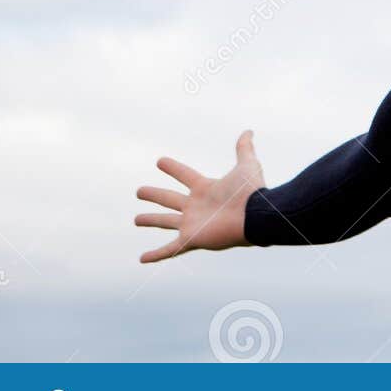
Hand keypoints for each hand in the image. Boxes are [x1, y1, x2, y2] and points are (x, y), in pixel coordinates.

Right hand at [135, 130, 264, 262]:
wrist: (254, 216)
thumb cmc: (250, 191)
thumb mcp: (246, 165)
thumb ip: (244, 148)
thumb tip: (248, 131)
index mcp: (205, 188)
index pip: (185, 175)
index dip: (173, 168)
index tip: (160, 161)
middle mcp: (196, 206)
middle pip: (169, 198)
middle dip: (154, 195)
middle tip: (139, 191)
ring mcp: (192, 224)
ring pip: (165, 221)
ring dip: (150, 220)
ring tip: (136, 219)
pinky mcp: (191, 239)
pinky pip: (170, 250)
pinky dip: (156, 255)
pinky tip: (142, 259)